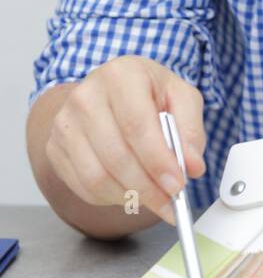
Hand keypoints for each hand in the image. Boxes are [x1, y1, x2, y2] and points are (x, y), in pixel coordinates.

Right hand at [44, 55, 205, 224]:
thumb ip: (191, 130)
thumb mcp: (181, 98)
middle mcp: (86, 97)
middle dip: (148, 187)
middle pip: (116, 156)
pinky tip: (130, 190)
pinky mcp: (55, 148)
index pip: (137, 125)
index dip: (158, 161)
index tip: (177, 184)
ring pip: (97, 177)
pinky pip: (84, 186)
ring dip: (131, 196)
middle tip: (171, 202)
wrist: (110, 93)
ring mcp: (65, 123)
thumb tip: (192, 166)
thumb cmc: (147, 93)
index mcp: (121, 75)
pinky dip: (111, 198)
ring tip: (154, 197)